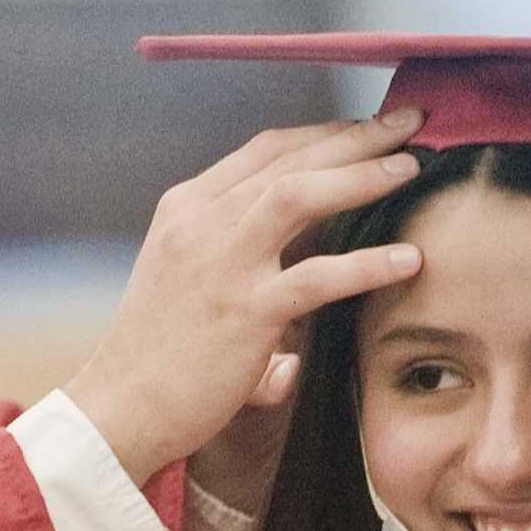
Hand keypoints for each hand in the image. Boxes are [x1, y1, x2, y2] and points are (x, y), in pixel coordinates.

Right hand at [67, 113, 424, 485]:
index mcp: (188, 207)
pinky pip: (318, 277)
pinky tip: (408, 259)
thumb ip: (233, 254)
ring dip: (361, 176)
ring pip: (300, 195)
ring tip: (410, 169)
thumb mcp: (186, 278)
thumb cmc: (157, 353)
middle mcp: (203, 223)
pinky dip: (368, 264)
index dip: (324, 134)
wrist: (119, 407)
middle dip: (356, 136)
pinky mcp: (245, 313)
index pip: (265, 151)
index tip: (369, 129)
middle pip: (290, 159)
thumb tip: (293, 269)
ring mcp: (223, 265)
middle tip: (409, 123)